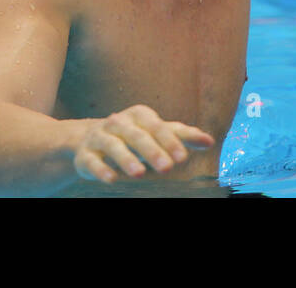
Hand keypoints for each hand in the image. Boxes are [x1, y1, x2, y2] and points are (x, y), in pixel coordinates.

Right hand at [72, 104, 214, 182]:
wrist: (89, 138)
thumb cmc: (135, 135)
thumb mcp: (158, 132)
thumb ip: (183, 135)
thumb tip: (210, 141)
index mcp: (139, 115)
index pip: (157, 126)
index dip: (170, 141)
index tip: (183, 158)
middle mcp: (118, 122)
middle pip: (136, 135)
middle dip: (152, 151)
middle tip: (168, 168)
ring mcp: (100, 137)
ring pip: (113, 145)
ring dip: (126, 159)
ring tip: (140, 174)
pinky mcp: (85, 154)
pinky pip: (92, 160)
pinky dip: (101, 169)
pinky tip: (112, 179)